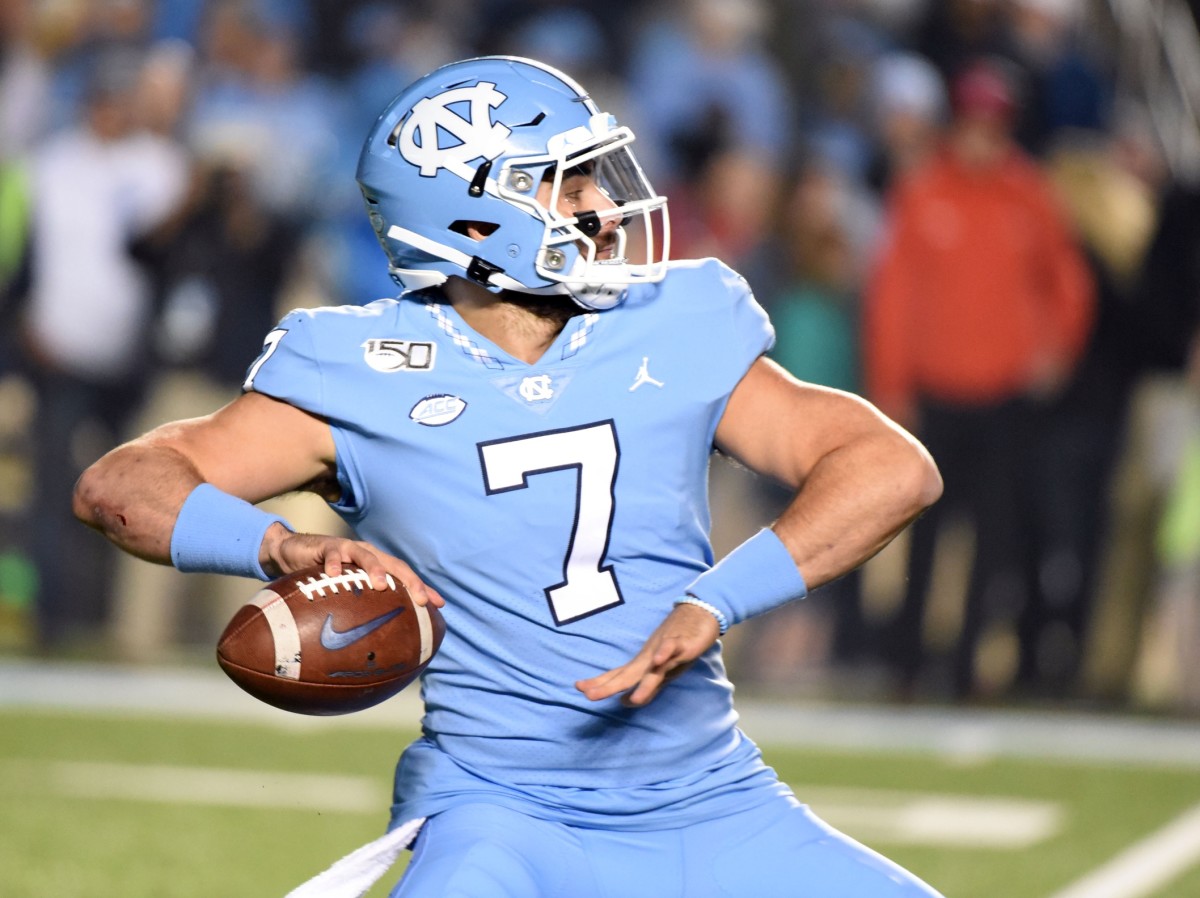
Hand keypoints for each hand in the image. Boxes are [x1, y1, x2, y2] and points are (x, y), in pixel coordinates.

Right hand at [259, 523, 443, 607]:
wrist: (294, 551)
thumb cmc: (324, 576)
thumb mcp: (344, 592)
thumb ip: (358, 609)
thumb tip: (369, 644)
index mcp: (377, 566)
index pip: (405, 577)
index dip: (422, 589)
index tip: (440, 606)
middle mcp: (368, 555)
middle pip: (395, 565)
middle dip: (410, 581)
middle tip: (420, 599)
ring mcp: (349, 549)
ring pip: (366, 555)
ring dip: (375, 568)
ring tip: (380, 583)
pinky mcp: (327, 547)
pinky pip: (332, 555)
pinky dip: (334, 563)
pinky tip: (334, 575)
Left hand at [575, 602, 720, 706]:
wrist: (698, 614)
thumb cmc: (676, 644)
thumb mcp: (660, 670)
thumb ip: (643, 686)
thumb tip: (624, 702)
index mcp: (643, 665)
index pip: (617, 676)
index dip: (600, 682)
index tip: (578, 687)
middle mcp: (649, 659)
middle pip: (627, 675)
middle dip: (609, 686)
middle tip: (588, 695)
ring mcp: (665, 651)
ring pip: (651, 669)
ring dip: (642, 683)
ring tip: (633, 700)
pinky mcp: (683, 644)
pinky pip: (673, 649)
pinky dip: (665, 654)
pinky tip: (658, 660)